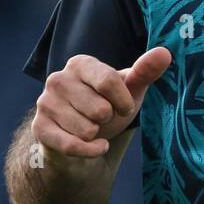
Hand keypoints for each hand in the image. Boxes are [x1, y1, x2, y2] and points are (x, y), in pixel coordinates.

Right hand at [33, 47, 170, 159]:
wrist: (85, 135)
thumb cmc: (109, 105)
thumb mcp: (129, 89)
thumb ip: (145, 71)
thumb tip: (164, 53)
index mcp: (80, 64)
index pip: (109, 81)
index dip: (124, 101)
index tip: (124, 106)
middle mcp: (57, 79)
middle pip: (99, 109)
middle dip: (108, 119)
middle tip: (102, 117)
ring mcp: (45, 104)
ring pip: (86, 130)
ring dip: (97, 134)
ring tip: (91, 127)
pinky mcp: (40, 128)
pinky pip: (72, 146)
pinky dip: (91, 150)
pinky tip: (96, 145)